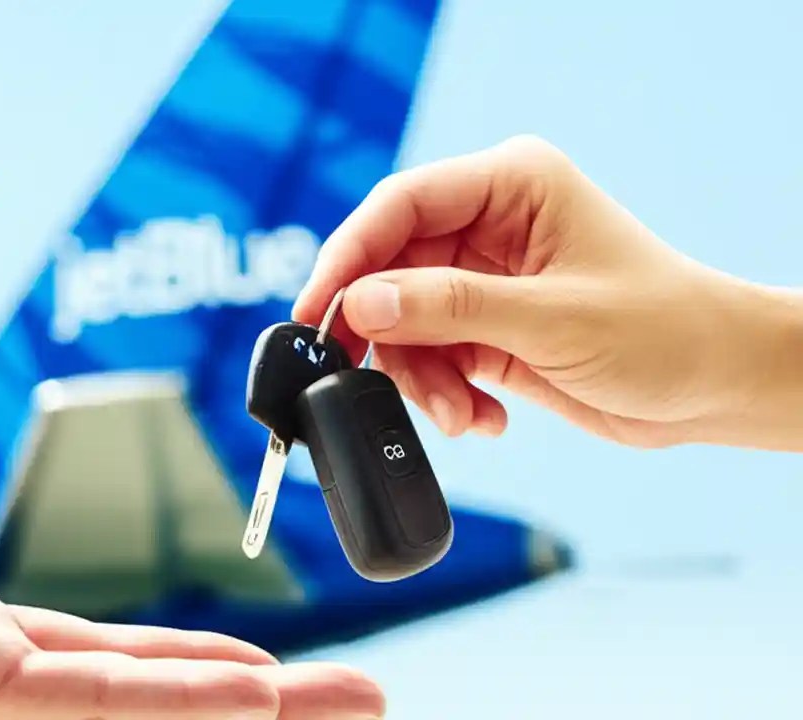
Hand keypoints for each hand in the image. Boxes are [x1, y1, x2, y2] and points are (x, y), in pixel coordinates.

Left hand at [0, 428, 385, 719]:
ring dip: (236, 710)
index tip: (275, 669)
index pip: (104, 665)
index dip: (192, 671)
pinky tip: (243, 698)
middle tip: (363, 701)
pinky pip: (68, 699)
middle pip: (137, 696)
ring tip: (334, 706)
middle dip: (255, 704)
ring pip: (123, 709)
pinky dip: (166, 703)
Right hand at [294, 135, 802, 451]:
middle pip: (389, 269)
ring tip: (461, 416)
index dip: (350, 256)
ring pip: (402, 322)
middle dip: (386, 335)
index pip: (401, 205)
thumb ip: (449, 308)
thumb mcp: (551, 318)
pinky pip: (428, 356)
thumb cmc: (663, 331)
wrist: (715, 387)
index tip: (319, 310)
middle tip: (366, 380)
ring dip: (421, 378)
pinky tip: (482, 417)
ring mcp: (482, 278)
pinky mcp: (484, 326)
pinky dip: (443, 394)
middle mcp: (487, 224)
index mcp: (510, 185)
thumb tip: (360, 304)